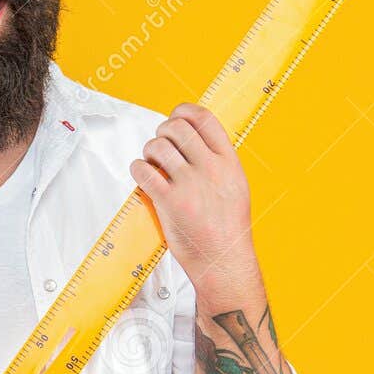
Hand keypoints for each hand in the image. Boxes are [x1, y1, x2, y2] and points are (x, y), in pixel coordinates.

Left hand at [129, 104, 258, 289]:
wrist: (223, 261)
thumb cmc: (228, 229)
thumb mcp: (236, 187)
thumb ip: (219, 162)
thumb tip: (198, 140)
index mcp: (229, 162)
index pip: (204, 119)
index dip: (184, 111)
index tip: (175, 117)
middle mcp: (210, 169)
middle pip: (177, 128)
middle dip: (162, 133)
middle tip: (159, 147)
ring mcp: (190, 185)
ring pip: (158, 146)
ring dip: (148, 151)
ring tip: (151, 163)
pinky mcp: (170, 203)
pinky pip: (143, 172)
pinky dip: (137, 169)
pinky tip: (142, 175)